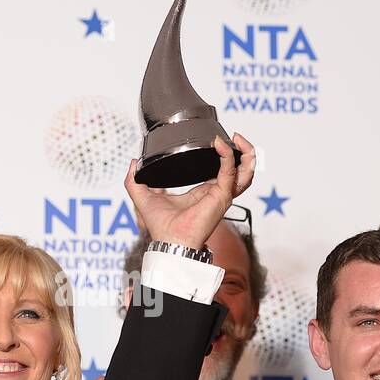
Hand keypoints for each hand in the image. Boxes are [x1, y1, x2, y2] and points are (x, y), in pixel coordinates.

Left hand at [124, 133, 254, 250]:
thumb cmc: (162, 228)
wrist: (169, 242)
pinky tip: (219, 144)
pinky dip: (227, 156)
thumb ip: (135, 179)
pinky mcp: (221, 195)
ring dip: (246, 153)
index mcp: (203, 193)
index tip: (218, 141)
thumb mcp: (144, 196)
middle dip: (243, 151)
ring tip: (238, 138)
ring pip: (245, 172)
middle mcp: (216, 194)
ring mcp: (221, 195)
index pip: (221, 171)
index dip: (223, 156)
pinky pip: (230, 172)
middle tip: (235, 137)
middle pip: (240, 170)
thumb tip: (134, 163)